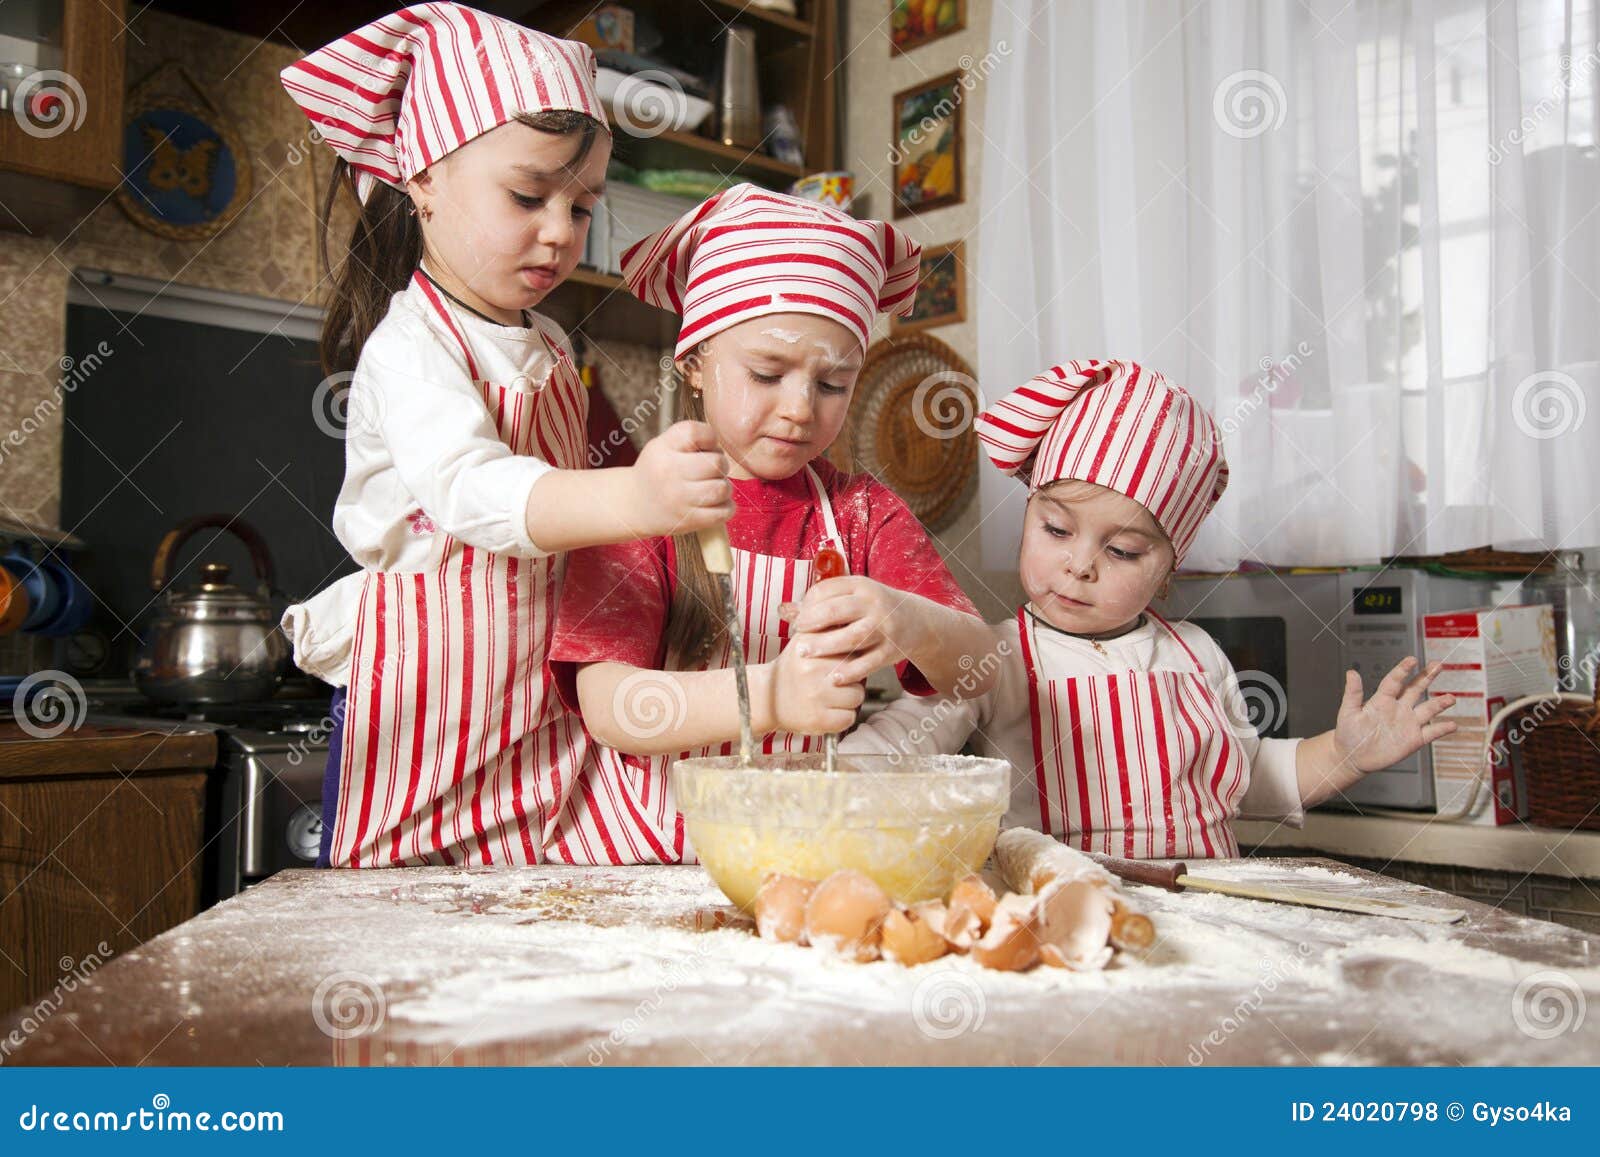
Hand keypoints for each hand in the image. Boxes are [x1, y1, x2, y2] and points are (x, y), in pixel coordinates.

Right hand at [626, 421, 732, 537]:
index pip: (695, 433)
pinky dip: (726, 508)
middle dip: (720, 465)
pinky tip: (715, 503)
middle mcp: (669, 472)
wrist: (633, 505)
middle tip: (711, 471)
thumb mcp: (662, 445)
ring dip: (724, 487)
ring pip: (722, 488)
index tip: (706, 448)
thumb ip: (690, 437)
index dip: (710, 438)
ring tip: (713, 487)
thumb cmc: (657, 471)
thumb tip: (721, 446)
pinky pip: (723, 512)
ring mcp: (679, 499)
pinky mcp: (688, 520)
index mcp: (662, 449)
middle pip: (716, 463)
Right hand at [767, 630, 865, 734]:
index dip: (850, 656)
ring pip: (857, 696)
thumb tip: (848, 605)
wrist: (766, 698)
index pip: (851, 647)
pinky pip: (849, 718)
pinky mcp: (817, 719)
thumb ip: (826, 621)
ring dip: (849, 700)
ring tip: (830, 697)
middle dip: (851, 678)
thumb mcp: (805, 638)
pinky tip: (828, 711)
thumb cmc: (794, 668)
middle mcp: (811, 668)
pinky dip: (842, 718)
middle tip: (833, 682)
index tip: (839, 661)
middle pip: (858, 671)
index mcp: (809, 645)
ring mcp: (814, 695)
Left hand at [779, 576, 923, 686]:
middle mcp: (873, 604)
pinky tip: (833, 677)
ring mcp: (884, 628)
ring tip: (805, 652)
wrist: (915, 621)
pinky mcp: (890, 650)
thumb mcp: (852, 598)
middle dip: (812, 622)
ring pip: (852, 637)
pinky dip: (850, 671)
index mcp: (860, 586)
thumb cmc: (872, 609)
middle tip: (796, 635)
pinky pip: (868, 662)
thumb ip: (820, 603)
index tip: (797, 620)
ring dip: (825, 646)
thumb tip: (784, 610)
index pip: (826, 590)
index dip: (807, 604)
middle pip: (837, 611)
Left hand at [1332, 657, 1457, 773]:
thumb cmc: (1348, 734)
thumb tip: (1351, 673)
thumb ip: (1352, 693)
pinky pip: (1431, 732)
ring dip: (1440, 703)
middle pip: (1416, 689)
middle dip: (1427, 677)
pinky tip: (1453, 725)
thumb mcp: (1348, 712)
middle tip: (1438, 665)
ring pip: (1428, 709)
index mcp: (1382, 700)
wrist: (1353, 757)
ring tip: (1451, 698)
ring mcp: (1408, 723)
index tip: (1411, 660)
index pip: (1394, 681)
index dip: (1403, 670)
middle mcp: (1398, 709)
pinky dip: (1442, 729)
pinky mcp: (1414, 739)